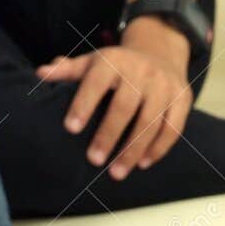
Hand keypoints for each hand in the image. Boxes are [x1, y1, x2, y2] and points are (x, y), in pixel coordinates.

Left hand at [34, 15, 192, 178]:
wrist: (160, 52)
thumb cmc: (118, 65)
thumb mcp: (92, 62)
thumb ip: (68, 71)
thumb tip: (41, 73)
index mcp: (114, 61)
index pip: (97, 82)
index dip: (83, 103)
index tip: (70, 129)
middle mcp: (142, 70)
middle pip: (126, 105)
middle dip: (109, 134)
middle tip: (94, 160)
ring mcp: (165, 85)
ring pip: (151, 120)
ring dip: (133, 149)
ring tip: (116, 173)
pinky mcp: (182, 98)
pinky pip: (173, 127)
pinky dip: (158, 148)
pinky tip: (142, 164)